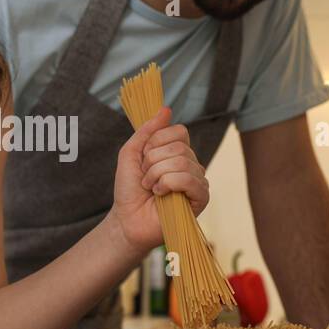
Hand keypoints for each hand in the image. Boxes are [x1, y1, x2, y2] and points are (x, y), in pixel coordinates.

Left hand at [110, 105, 209, 254]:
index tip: (143, 159)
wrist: (127, 219)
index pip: (179, 131)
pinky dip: (168, 184)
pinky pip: (190, 180)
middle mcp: (191, 164)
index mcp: (177, 152)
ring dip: (157, 175)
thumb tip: (166, 109)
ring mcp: (198, 181)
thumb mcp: (130, 153)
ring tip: (151, 188)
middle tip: (145, 178)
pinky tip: (160, 195)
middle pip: (179, 147)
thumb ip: (146, 131)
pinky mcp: (201, 199)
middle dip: (153, 162)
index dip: (156, 142)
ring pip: (182, 162)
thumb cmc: (129, 189)